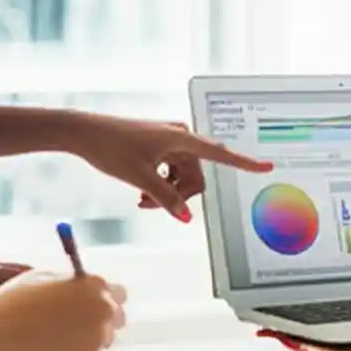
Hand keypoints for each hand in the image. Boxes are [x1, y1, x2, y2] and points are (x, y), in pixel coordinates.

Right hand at [0, 272, 128, 350]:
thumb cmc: (17, 299)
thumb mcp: (48, 277)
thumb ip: (74, 282)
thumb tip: (84, 287)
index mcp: (96, 284)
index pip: (117, 292)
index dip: (103, 296)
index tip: (93, 302)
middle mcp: (103, 308)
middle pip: (118, 314)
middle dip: (103, 316)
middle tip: (82, 320)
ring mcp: (98, 334)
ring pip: (106, 335)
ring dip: (92, 334)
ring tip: (63, 333)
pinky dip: (79, 349)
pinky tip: (57, 344)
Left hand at [69, 116, 272, 221]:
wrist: (84, 132)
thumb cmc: (111, 148)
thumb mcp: (140, 178)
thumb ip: (165, 198)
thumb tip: (185, 217)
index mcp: (181, 139)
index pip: (220, 154)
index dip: (244, 163)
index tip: (266, 167)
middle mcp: (180, 137)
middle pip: (196, 175)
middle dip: (180, 194)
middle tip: (153, 206)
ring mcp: (169, 141)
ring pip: (182, 175)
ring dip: (168, 192)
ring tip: (143, 201)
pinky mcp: (158, 146)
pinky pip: (171, 170)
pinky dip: (161, 184)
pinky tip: (143, 193)